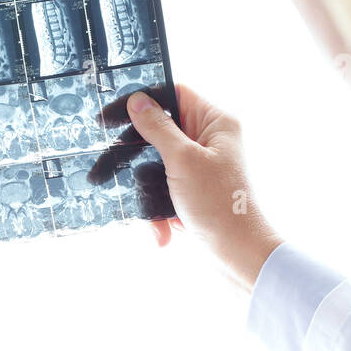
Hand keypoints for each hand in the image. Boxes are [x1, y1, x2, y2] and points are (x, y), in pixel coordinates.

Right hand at [90, 83, 283, 290]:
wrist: (238, 255)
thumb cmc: (219, 205)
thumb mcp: (183, 160)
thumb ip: (158, 128)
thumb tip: (137, 100)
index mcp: (216, 123)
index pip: (176, 94)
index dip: (146, 99)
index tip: (115, 112)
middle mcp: (209, 141)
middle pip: (161, 132)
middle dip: (141, 157)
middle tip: (113, 165)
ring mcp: (200, 167)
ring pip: (157, 165)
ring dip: (150, 191)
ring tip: (155, 212)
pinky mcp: (192, 191)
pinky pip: (163, 190)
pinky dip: (159, 211)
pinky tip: (164, 232)